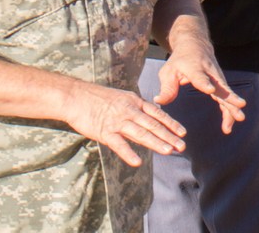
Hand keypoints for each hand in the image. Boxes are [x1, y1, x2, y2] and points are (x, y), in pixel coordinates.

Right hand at [60, 82, 188, 167]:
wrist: (75, 96)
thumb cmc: (98, 98)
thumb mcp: (123, 97)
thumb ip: (137, 107)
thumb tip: (152, 116)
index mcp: (134, 102)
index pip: (157, 114)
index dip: (171, 123)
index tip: (183, 132)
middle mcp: (129, 111)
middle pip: (152, 125)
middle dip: (168, 136)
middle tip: (181, 146)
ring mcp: (117, 121)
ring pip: (140, 133)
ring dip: (155, 143)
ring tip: (168, 151)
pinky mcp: (104, 132)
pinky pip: (118, 144)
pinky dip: (128, 153)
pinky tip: (138, 162)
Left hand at [155, 43, 246, 134]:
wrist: (195, 45)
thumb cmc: (180, 60)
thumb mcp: (169, 71)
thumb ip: (166, 87)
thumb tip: (159, 101)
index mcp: (194, 68)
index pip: (200, 76)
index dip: (205, 83)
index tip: (210, 90)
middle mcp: (210, 73)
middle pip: (221, 86)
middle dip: (230, 97)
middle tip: (240, 106)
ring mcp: (217, 78)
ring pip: (227, 93)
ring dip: (233, 107)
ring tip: (239, 119)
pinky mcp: (220, 84)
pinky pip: (226, 98)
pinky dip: (229, 111)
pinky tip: (229, 125)